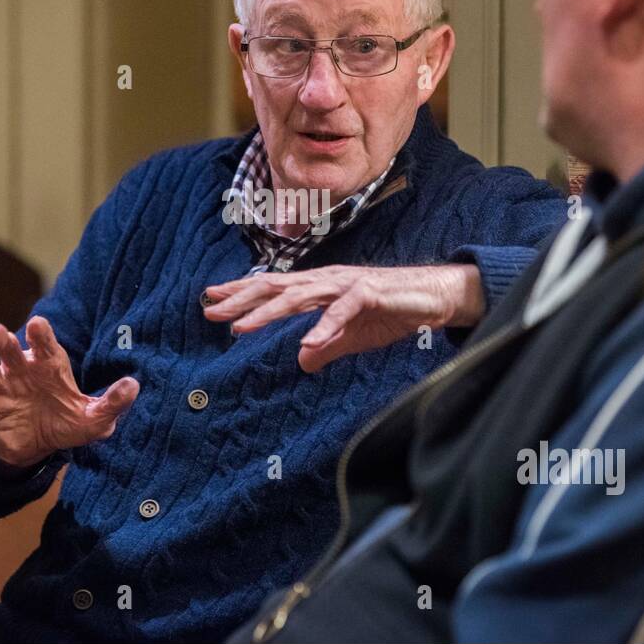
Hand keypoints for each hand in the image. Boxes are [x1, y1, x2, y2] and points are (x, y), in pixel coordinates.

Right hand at [0, 316, 139, 468]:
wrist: (40, 447)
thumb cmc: (68, 423)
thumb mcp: (94, 418)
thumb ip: (113, 402)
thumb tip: (134, 385)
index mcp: (48, 364)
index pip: (44, 343)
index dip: (40, 334)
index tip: (37, 324)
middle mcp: (21, 368)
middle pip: (9, 348)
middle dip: (2, 339)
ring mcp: (0, 386)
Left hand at [203, 264, 484, 372]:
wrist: (434, 296)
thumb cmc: (390, 312)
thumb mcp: (351, 336)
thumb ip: (326, 347)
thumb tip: (302, 362)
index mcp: (318, 288)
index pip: (272, 288)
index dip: (240, 292)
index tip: (210, 300)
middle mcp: (326, 281)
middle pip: (276, 288)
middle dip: (241, 299)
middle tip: (209, 311)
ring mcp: (346, 285)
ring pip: (300, 297)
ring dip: (268, 312)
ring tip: (240, 328)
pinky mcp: (370, 295)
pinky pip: (342, 312)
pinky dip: (323, 327)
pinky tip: (306, 345)